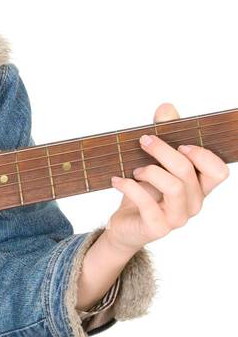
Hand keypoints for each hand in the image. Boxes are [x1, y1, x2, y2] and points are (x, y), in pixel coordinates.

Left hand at [105, 102, 229, 253]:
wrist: (125, 225)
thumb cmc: (144, 192)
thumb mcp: (153, 161)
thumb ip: (164, 134)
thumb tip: (166, 108)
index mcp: (199, 186)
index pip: (219, 171)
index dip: (203, 155)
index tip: (181, 143)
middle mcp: (194, 203)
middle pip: (188, 171)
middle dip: (164, 150)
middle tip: (144, 140)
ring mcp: (178, 218)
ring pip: (174, 186)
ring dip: (150, 171)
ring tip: (135, 170)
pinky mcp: (158, 228)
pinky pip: (147, 203)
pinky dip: (129, 187)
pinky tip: (117, 180)